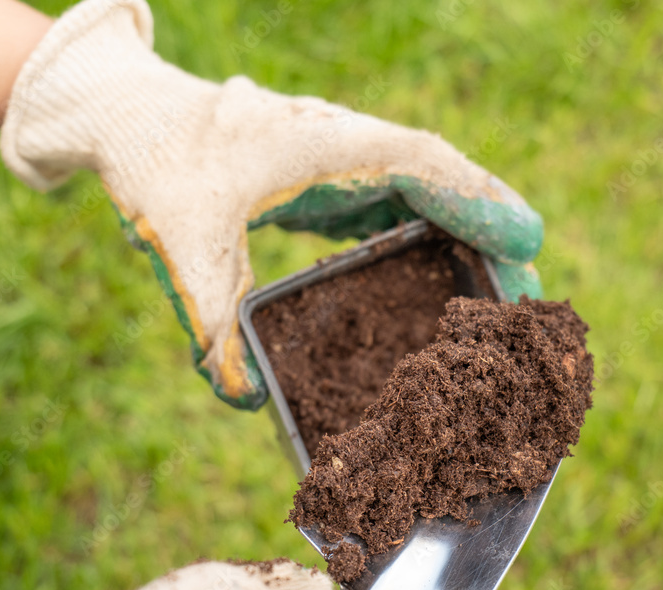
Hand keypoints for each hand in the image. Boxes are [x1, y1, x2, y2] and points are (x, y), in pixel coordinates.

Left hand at [0, 0, 543, 409]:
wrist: (131, 118)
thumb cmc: (158, 161)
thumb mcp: (181, 243)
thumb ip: (210, 319)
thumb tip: (243, 399)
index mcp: (324, 146)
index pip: (422, 166)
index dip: (480, 202)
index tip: (529, 243)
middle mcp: (346, 145)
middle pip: (442, 181)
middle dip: (492, 231)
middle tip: (531, 297)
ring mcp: (343, 159)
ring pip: (427, 192)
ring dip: (468, 236)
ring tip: (503, 297)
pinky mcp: (333, 179)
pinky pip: (399, 204)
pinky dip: (431, 237)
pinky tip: (441, 282)